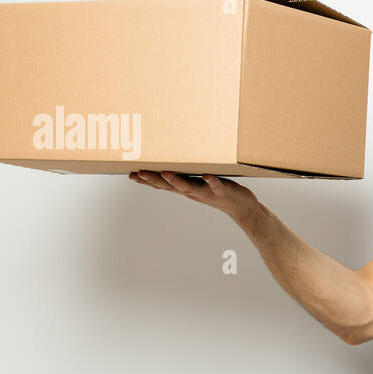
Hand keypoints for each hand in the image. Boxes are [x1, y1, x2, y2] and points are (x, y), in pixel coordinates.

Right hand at [129, 170, 258, 223]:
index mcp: (187, 188)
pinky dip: (212, 181)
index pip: (163, 185)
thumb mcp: (200, 184)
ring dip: (177, 181)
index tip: (130, 174)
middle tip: (138, 173)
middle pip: (170, 186)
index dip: (147, 181)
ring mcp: (208, 192)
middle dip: (154, 180)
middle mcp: (194, 191)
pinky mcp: (223, 191)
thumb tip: (174, 164)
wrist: (243, 209)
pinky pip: (217, 185)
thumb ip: (187, 177)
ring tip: (165, 173)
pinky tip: (207, 175)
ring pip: (189, 187)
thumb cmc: (219, 191)